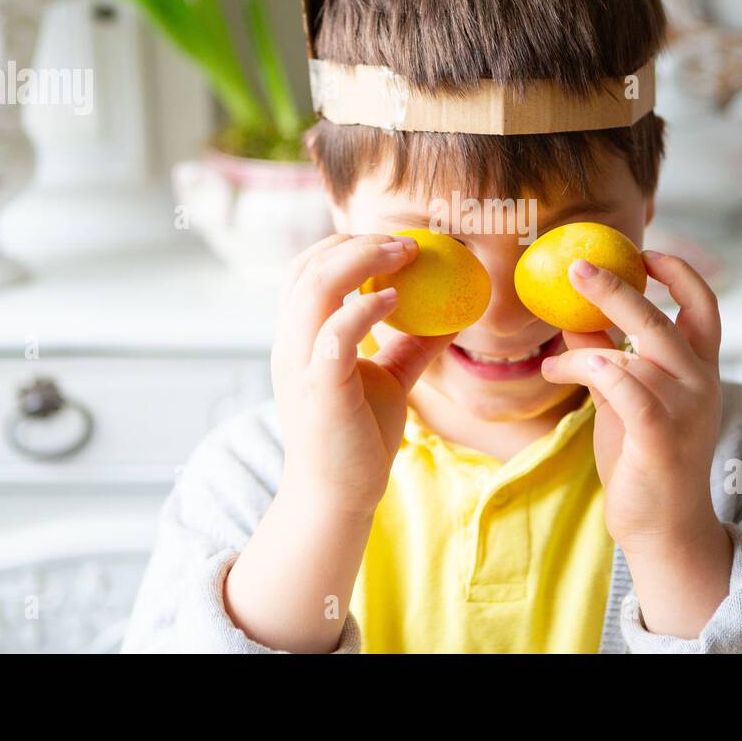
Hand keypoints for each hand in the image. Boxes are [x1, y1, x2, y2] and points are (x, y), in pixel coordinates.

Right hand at [271, 233, 455, 518]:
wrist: (338, 497)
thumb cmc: (358, 440)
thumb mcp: (389, 379)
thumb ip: (410, 346)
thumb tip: (451, 317)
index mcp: (299, 339)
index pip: (303, 271)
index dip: (342, 245)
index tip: (392, 243)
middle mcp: (290, 345)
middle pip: (306, 268)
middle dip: (355, 243)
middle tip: (406, 244)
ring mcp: (300, 366)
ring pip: (314, 288)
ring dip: (361, 261)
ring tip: (404, 256)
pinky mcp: (321, 388)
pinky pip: (335, 333)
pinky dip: (363, 307)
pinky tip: (395, 300)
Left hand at [540, 250, 732, 635]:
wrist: (666, 527)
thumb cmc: (646, 459)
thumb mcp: (628, 399)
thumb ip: (608, 357)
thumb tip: (573, 317)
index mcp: (701, 368)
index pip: (704, 304)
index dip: (678, 271)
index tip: (644, 252)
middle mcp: (700, 381)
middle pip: (659, 317)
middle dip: (617, 285)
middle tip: (576, 267)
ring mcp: (685, 406)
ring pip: (631, 351)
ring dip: (582, 346)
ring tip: (553, 359)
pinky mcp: (660, 432)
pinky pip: (619, 382)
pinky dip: (582, 368)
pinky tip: (554, 371)